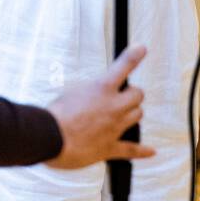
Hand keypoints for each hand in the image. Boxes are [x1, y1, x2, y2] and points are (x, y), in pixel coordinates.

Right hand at [45, 44, 155, 168]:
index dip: (134, 56)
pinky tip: (151, 151)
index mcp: (102, 89)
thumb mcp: (73, 91)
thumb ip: (91, 91)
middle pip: (137, 95)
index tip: (141, 48)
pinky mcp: (109, 147)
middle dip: (132, 94)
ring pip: (137, 116)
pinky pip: (131, 149)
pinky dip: (142, 151)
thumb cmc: (55, 113)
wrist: (49, 137)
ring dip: (133, 113)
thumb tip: (98, 95)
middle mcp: (113, 106)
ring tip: (125, 114)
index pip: (124, 67)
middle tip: (124, 95)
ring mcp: (114, 127)